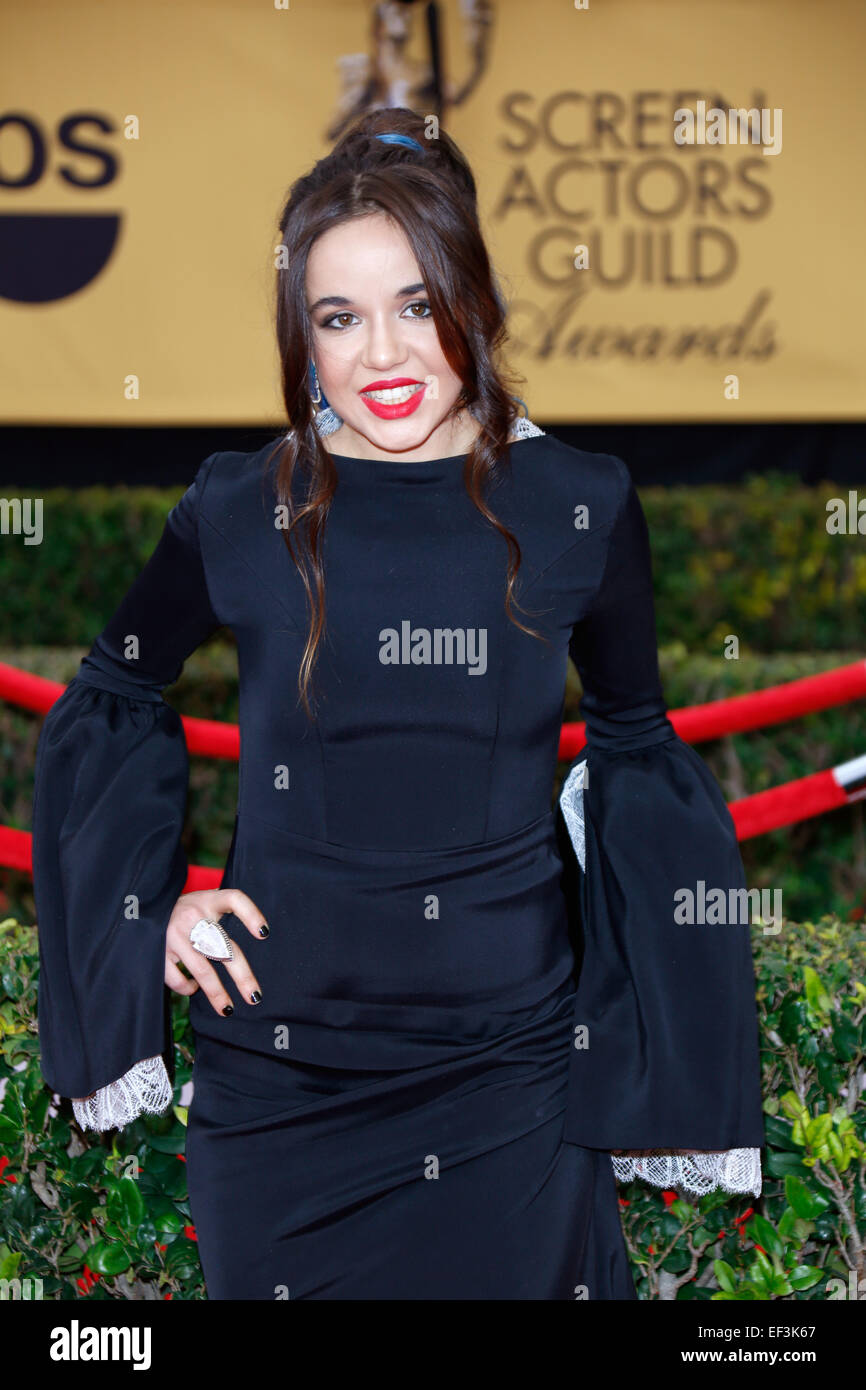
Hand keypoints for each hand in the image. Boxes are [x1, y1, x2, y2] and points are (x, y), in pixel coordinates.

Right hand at [164, 888, 268, 1016]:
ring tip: (227, 1009)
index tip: (264, 933)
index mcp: (209, 900)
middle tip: (255, 997)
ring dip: (217, 993)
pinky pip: (177, 978)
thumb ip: (225, 910)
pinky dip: (187, 988)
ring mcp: (175, 935)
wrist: (145, 907)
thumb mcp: (205, 900)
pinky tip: (193, 988)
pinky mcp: (158, 951)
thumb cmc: (185, 909)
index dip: (251, 914)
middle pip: (224, 947)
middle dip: (242, 976)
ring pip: (203, 969)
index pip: (234, 900)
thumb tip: (257, 935)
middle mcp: (193, 916)